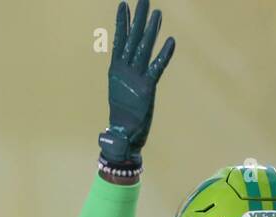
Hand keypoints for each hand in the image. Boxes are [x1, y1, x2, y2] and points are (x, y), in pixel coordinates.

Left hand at [98, 0, 174, 165]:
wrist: (125, 139)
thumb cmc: (118, 134)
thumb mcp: (113, 134)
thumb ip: (111, 138)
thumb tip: (105, 143)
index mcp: (116, 76)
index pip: (120, 43)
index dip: (122, 24)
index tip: (123, 5)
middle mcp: (128, 73)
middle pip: (134, 41)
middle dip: (139, 20)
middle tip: (144, 0)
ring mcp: (139, 79)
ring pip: (146, 49)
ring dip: (151, 31)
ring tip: (156, 12)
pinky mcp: (149, 87)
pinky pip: (158, 67)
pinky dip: (163, 55)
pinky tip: (170, 41)